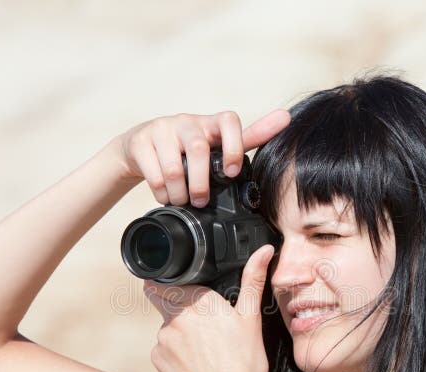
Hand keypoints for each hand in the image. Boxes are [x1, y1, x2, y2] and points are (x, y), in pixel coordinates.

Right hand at [113, 109, 290, 206]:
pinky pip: (153, 174)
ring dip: (180, 192)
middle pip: (198, 149)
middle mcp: (187, 122)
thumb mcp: (217, 143)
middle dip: (201, 182)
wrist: (140, 146)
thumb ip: (249, 137)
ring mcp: (162, 129)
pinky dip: (161, 192)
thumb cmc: (187, 148)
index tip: (232, 171)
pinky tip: (165, 195)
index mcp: (210, 124)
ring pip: (173, 167)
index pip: (228, 120)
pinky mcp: (140, 141)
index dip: (234, 146)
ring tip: (182, 200)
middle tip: (201, 200)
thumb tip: (286, 117)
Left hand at [143, 243, 275, 371]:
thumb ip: (253, 280)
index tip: (196, 297)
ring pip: (167, 324)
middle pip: (167, 299)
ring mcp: (163, 337)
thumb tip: (264, 251)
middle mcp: (176, 315)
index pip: (174, 281)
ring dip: (180, 330)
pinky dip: (175, 351)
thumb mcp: (252, 320)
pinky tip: (195, 363)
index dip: (182, 286)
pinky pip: (163, 347)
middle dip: (181, 306)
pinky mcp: (157, 358)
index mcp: (199, 300)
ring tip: (206, 350)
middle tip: (207, 328)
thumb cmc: (245, 366)